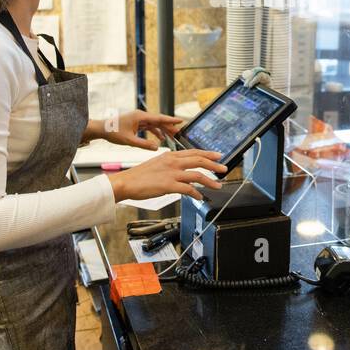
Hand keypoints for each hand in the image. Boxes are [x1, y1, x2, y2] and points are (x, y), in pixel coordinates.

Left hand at [101, 110, 182, 149]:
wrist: (102, 129)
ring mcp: (139, 119)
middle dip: (169, 127)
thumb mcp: (129, 141)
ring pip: (154, 124)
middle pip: (158, 121)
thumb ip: (144, 144)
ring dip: (163, 130)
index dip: (170, 120)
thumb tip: (156, 147)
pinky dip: (155, 132)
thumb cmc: (113, 132)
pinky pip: (149, 127)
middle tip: (179, 132)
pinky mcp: (136, 123)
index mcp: (140, 116)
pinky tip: (160, 138)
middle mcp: (141, 116)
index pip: (159, 118)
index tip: (180, 121)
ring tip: (172, 136)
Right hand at [108, 150, 227, 201]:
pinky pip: (188, 189)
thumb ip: (170, 165)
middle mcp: (172, 162)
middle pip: (199, 160)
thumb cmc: (138, 176)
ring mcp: (171, 173)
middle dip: (214, 164)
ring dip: (210, 180)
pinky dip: (197, 193)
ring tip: (218, 185)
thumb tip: (181, 171)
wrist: (126, 182)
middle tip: (224, 168)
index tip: (217, 155)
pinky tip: (200, 197)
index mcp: (170, 155)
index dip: (207, 153)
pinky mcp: (169, 185)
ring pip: (197, 174)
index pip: (193, 152)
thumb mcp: (156, 163)